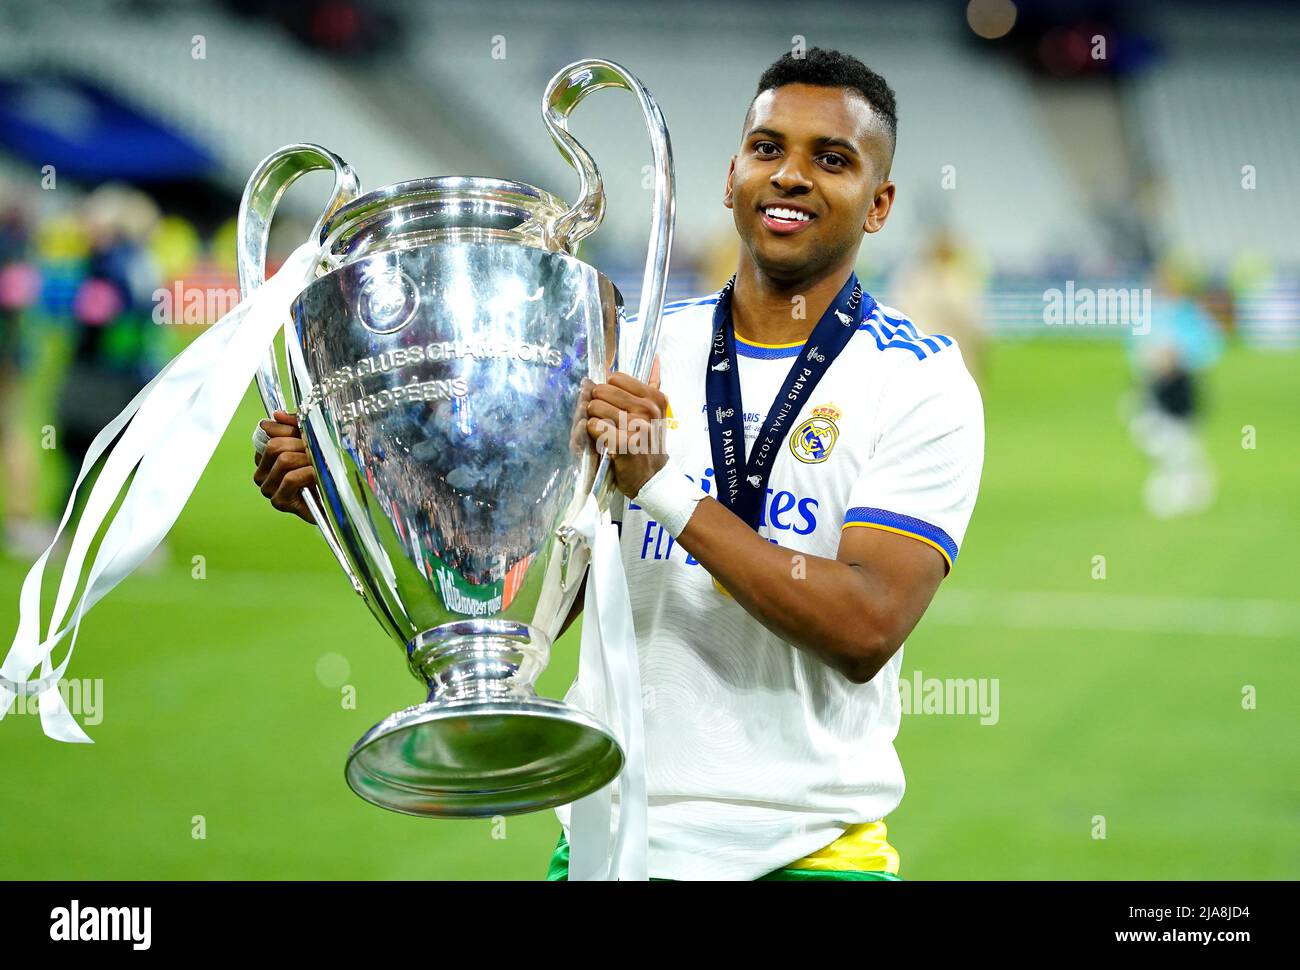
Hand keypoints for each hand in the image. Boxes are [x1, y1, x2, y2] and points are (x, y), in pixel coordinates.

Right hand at [252, 410, 317, 523]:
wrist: (336, 500)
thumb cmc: (322, 471)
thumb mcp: (310, 442)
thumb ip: (295, 426)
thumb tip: (277, 415)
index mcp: (264, 457)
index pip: (269, 433)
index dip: (292, 430)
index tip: (308, 436)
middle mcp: (261, 473)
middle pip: (275, 446)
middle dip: (301, 445)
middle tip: (317, 452)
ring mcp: (268, 489)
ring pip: (284, 460)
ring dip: (307, 460)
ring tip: (319, 465)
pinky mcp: (279, 501)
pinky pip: (291, 478)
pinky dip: (308, 473)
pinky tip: (317, 476)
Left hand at [585, 356, 668, 498]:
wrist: (653, 477)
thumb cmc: (649, 443)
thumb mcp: (657, 412)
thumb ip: (653, 384)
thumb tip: (655, 359)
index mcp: (654, 397)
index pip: (615, 378)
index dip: (609, 390)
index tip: (615, 405)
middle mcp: (647, 409)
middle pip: (601, 391)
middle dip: (597, 404)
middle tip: (605, 419)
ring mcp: (636, 426)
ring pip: (595, 408)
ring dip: (594, 420)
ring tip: (605, 431)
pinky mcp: (622, 443)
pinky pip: (593, 426)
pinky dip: (592, 434)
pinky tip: (602, 441)